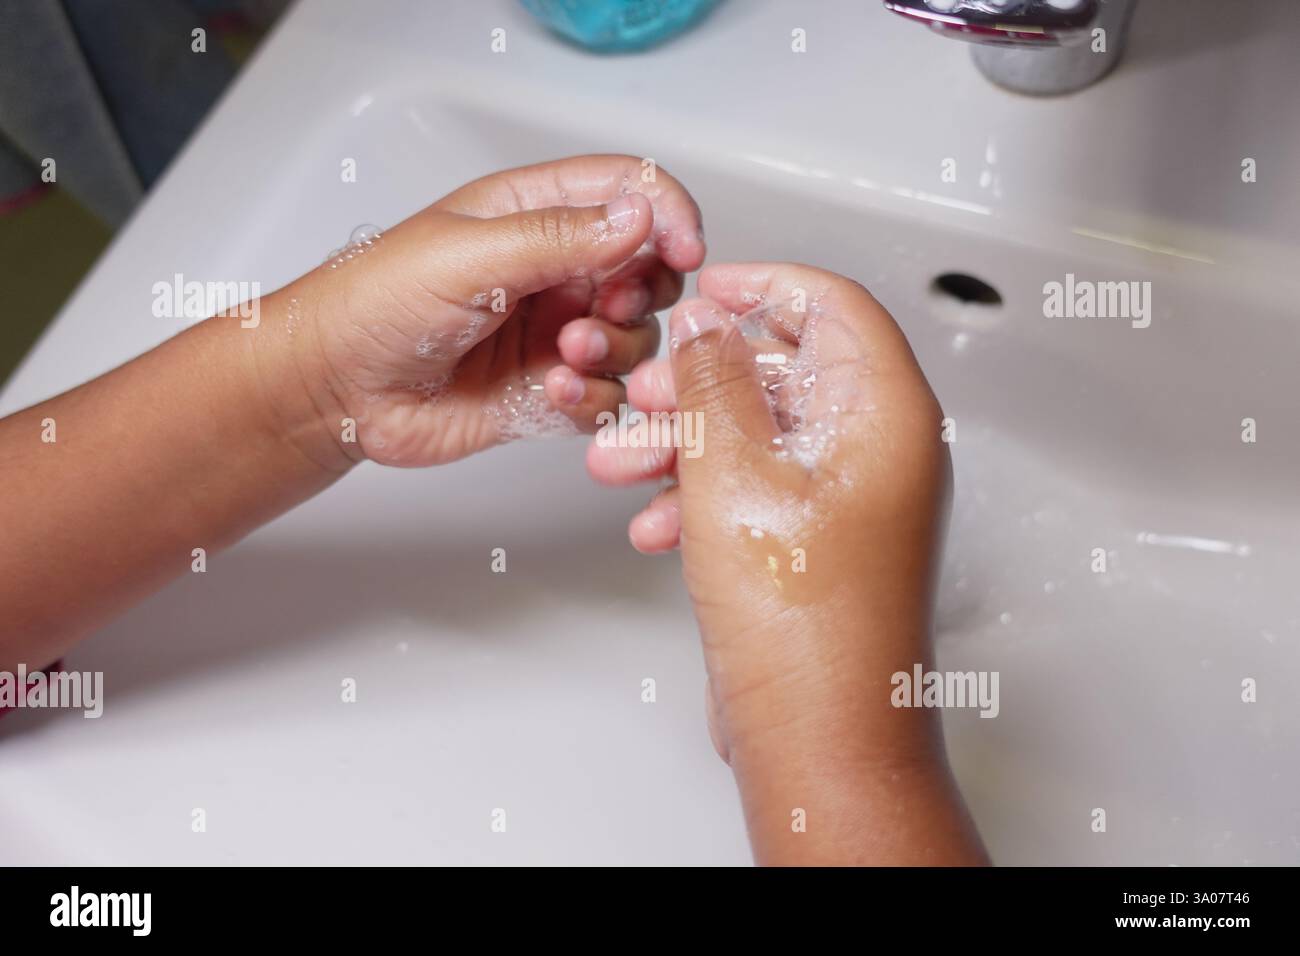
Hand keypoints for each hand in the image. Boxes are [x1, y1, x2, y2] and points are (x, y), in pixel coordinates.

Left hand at [257, 155, 704, 468]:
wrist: (336, 388)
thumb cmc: (375, 302)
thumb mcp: (468, 254)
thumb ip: (559, 237)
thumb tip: (640, 214)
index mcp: (536, 212)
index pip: (630, 191)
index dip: (668, 214)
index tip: (683, 250)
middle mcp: (555, 268)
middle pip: (648, 269)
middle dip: (643, 293)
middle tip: (609, 309)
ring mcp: (556, 330)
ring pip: (636, 338)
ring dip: (615, 350)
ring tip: (564, 357)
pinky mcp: (551, 389)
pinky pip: (608, 395)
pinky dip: (594, 398)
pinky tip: (553, 393)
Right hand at [587, 262, 985, 863]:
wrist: (817, 734)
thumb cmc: (805, 626)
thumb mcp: (732, 475)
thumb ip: (711, 382)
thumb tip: (703, 327)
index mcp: (886, 414)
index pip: (835, 306)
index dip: (765, 285)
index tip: (708, 289)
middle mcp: (880, 451)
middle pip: (786, 372)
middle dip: (700, 380)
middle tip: (646, 393)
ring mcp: (852, 500)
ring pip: (761, 435)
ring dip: (687, 442)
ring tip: (623, 462)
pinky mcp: (820, 542)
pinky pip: (758, 489)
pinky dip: (704, 494)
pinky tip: (657, 521)